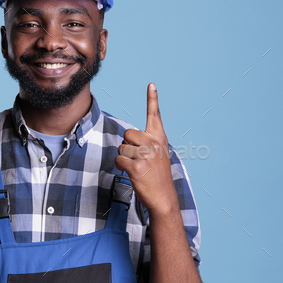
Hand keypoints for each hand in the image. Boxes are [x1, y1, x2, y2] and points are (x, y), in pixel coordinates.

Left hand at [114, 83, 178, 216]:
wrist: (164, 198)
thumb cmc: (158, 176)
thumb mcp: (159, 154)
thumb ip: (148, 142)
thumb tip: (129, 137)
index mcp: (160, 138)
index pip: (155, 115)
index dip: (152, 99)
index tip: (151, 84)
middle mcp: (154, 143)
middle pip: (127, 133)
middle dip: (127, 146)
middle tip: (138, 158)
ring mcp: (146, 155)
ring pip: (121, 147)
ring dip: (124, 158)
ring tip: (137, 167)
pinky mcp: (136, 167)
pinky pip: (118, 159)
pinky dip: (121, 167)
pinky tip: (132, 173)